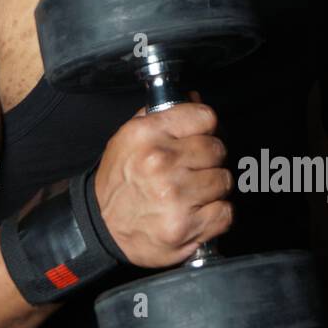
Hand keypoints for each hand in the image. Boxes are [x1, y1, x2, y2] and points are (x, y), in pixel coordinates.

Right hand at [93, 100, 233, 268]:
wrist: (102, 229)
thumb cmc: (118, 183)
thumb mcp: (128, 139)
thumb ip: (163, 116)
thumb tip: (195, 98)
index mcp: (147, 135)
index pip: (205, 117)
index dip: (207, 128)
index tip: (201, 137)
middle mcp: (161, 162)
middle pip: (218, 149)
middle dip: (209, 160)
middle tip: (192, 170)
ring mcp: (176, 196)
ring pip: (224, 180)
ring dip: (214, 188)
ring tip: (192, 192)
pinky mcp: (187, 226)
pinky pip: (226, 212)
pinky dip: (217, 214)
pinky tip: (197, 212)